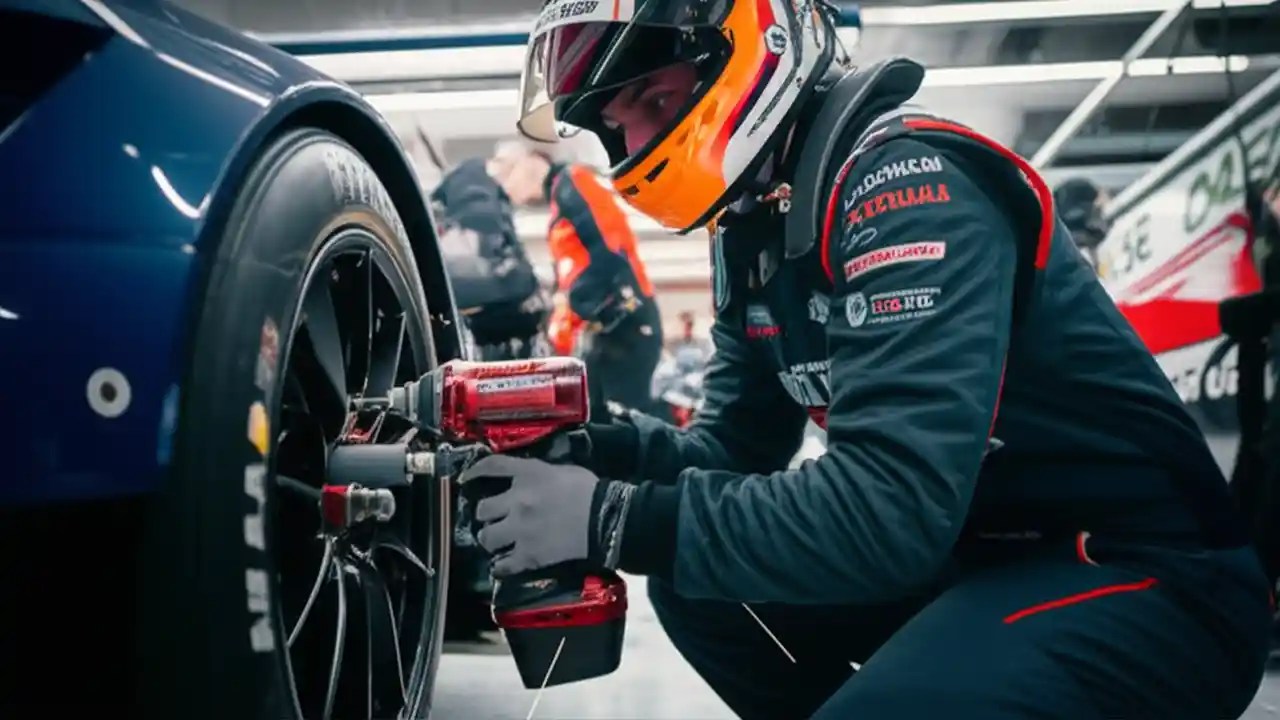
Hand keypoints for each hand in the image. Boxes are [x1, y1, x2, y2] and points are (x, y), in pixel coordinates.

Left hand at [459, 455, 635, 576]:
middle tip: (494, 519)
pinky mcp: (528, 556)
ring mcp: (520, 530)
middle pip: (482, 509)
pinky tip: (503, 565)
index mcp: (527, 475)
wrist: (605, 518)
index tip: (465, 479)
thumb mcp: (559, 470)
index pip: (492, 467)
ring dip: (491, 539)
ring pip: (486, 537)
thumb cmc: (588, 490)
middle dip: (486, 514)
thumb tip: (523, 479)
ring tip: (499, 542)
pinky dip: (500, 566)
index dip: (474, 471)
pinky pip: (501, 565)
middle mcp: (517, 501)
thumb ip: (536, 473)